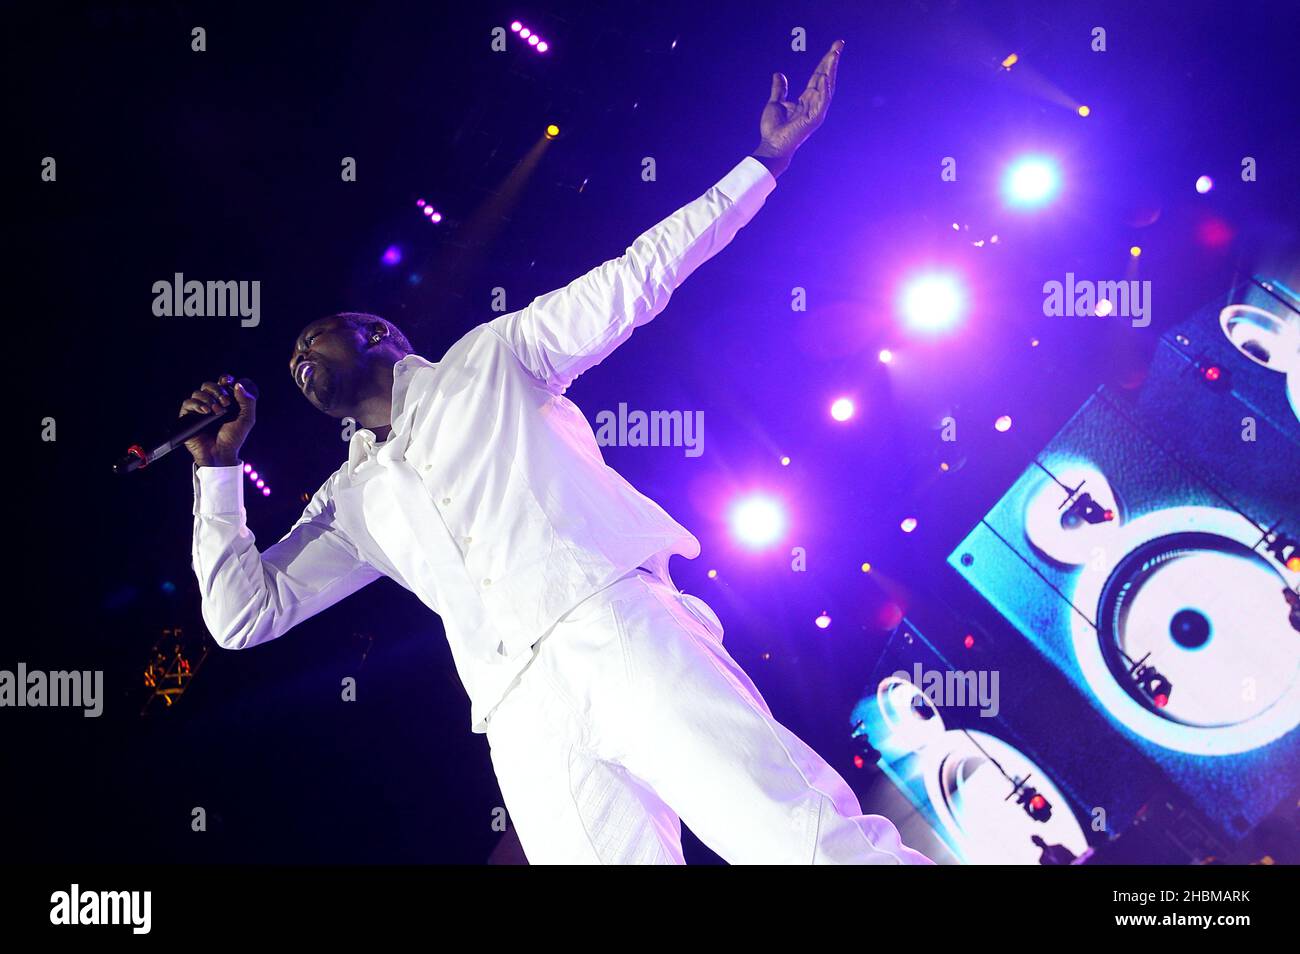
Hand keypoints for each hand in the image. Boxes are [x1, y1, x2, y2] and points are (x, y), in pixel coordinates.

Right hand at [179, 373, 256, 467]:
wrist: (221, 454)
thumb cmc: (233, 439)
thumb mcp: (246, 420)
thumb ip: (247, 402)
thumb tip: (238, 385)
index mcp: (225, 401)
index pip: (221, 383)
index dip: (224, 379)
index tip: (227, 381)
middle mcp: (211, 403)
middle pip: (208, 385)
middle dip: (217, 390)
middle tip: (226, 402)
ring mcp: (199, 409)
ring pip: (198, 392)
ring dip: (208, 398)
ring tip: (216, 411)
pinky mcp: (188, 417)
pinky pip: (188, 403)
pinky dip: (196, 404)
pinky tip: (205, 411)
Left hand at [753, 39, 842, 175]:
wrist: (771, 146)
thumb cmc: (773, 129)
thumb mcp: (775, 103)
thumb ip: (780, 89)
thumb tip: (779, 74)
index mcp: (806, 99)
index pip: (818, 76)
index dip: (825, 62)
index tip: (834, 47)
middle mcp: (814, 103)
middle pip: (825, 77)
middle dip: (832, 61)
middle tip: (839, 44)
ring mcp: (816, 111)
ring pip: (826, 87)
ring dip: (830, 70)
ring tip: (833, 55)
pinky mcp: (814, 119)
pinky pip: (821, 101)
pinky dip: (824, 89)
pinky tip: (824, 76)